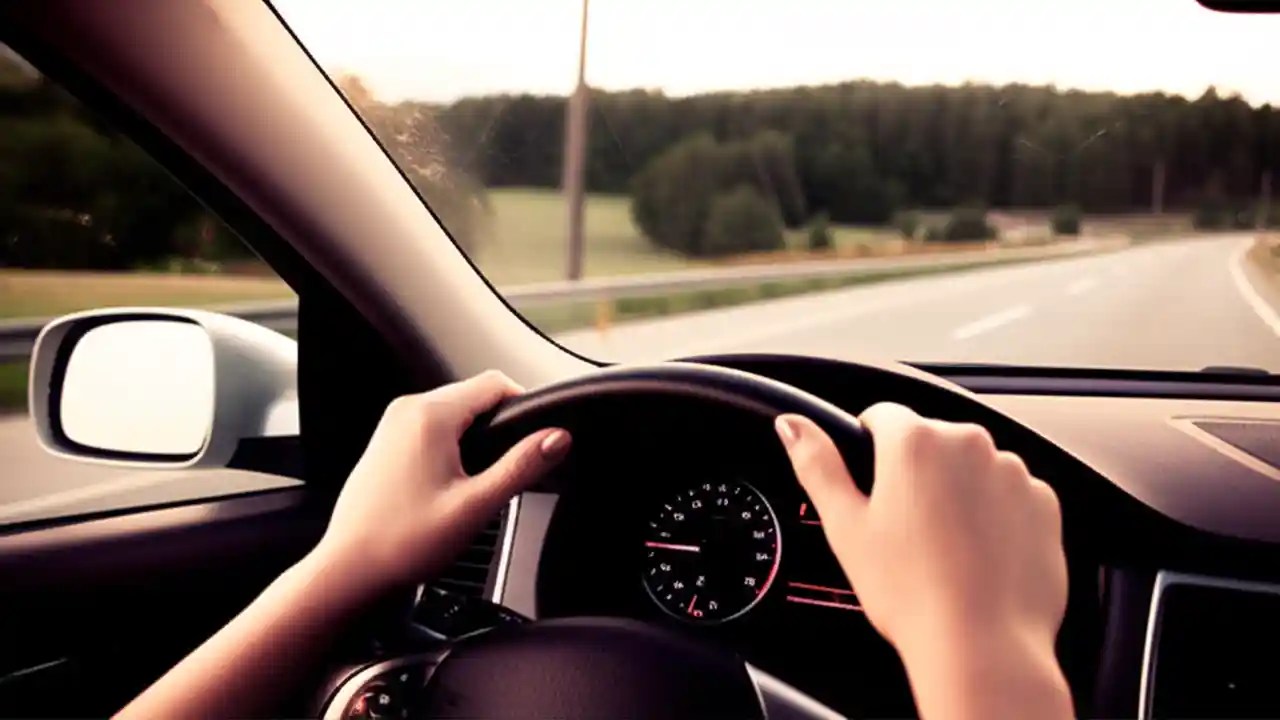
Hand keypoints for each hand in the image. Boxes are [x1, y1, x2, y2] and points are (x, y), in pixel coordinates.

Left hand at [315, 370, 570, 593]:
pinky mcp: (386, 443)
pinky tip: (451, 486)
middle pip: (474, 396)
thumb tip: (558, 438)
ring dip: (476, 438)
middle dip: (499, 427)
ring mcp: (392, 425)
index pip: (495, 383)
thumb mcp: (475, 506)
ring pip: (454, 413)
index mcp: (430, 415)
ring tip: (477, 483)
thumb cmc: (403, 542)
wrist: (349, 570)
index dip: (525, 407)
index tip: (537, 439)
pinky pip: (432, 428)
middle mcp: (407, 410)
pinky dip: (452, 447)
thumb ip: (521, 467)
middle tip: (508, 471)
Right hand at [775, 404, 1070, 719]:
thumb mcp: (845, 526)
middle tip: (901, 530)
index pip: (881, 415)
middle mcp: (970, 444)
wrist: (983, 647)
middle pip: (929, 442)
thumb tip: (792, 424)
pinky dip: (994, 516)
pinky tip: (976, 556)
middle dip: (914, 475)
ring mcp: (1013, 473)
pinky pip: (1010, 496)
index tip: (870, 486)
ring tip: (943, 549)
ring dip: (956, 493)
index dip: (867, 450)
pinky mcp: (1044, 504)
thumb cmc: (911, 593)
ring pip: (971, 469)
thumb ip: (816, 464)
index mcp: (915, 442)